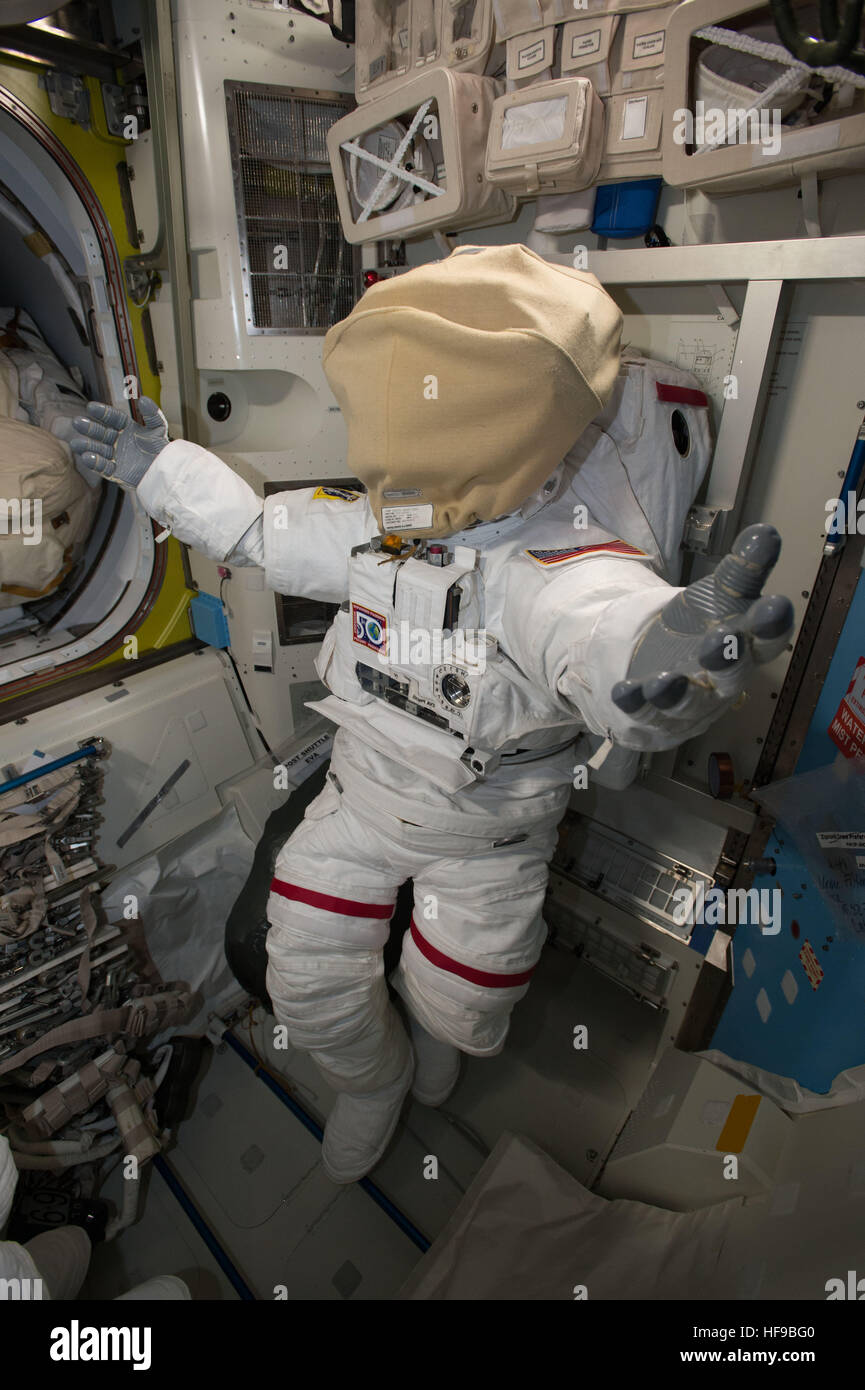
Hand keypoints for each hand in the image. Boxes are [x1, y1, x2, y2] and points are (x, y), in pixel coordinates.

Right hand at [70, 397, 168, 488]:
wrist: (165, 471)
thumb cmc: (161, 449)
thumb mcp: (158, 429)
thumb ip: (152, 414)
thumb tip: (143, 399)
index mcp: (126, 428)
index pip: (113, 418)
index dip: (103, 413)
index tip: (91, 407)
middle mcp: (118, 441)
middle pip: (101, 433)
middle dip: (89, 428)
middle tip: (77, 422)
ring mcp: (116, 456)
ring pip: (99, 450)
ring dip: (87, 446)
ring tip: (76, 443)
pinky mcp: (116, 472)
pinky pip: (104, 467)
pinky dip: (95, 463)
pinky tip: (86, 457)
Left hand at [611, 524, 793, 738]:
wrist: (663, 658)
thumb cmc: (703, 626)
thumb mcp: (721, 594)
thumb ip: (743, 569)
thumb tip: (767, 532)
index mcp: (747, 647)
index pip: (767, 640)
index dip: (772, 626)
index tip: (775, 605)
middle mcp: (723, 680)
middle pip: (731, 675)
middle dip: (727, 658)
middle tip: (723, 637)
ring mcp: (690, 702)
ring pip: (688, 704)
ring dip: (677, 694)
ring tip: (664, 680)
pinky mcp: (655, 715)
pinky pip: (644, 713)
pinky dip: (635, 704)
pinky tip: (622, 691)